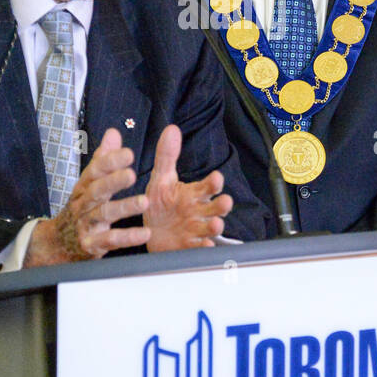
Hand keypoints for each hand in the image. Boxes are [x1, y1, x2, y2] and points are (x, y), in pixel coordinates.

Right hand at [24, 128, 149, 266]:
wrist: (57, 244)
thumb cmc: (80, 208)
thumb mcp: (89, 183)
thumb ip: (103, 159)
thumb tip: (113, 132)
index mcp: (84, 186)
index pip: (95, 171)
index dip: (110, 161)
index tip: (128, 153)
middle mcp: (83, 203)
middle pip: (97, 190)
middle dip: (113, 181)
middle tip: (131, 174)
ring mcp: (86, 224)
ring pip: (104, 214)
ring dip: (124, 208)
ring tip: (145, 202)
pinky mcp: (91, 244)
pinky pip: (109, 240)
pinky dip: (126, 238)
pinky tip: (145, 234)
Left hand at [144, 124, 232, 252]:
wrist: (151, 232)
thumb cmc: (161, 203)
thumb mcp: (161, 178)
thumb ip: (167, 156)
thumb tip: (171, 129)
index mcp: (193, 194)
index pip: (208, 186)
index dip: (213, 182)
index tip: (216, 178)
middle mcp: (198, 211)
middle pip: (216, 207)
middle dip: (222, 205)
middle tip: (226, 202)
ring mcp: (195, 229)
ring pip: (211, 227)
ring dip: (215, 226)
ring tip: (215, 224)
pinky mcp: (188, 245)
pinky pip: (199, 247)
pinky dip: (203, 247)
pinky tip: (205, 245)